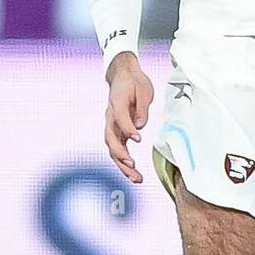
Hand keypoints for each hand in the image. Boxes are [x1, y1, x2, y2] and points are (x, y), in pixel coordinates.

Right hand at [104, 51, 153, 183]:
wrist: (123, 76)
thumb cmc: (134, 82)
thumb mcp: (144, 90)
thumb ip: (142, 108)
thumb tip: (141, 124)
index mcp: (117, 102)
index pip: (120, 118)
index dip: (128, 128)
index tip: (137, 138)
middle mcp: (111, 116)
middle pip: (111, 139)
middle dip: (120, 155)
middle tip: (132, 165)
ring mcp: (112, 125)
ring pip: (113, 148)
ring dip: (122, 165)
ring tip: (136, 178)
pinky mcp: (117, 131)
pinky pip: (118, 149)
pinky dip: (124, 162)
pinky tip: (133, 173)